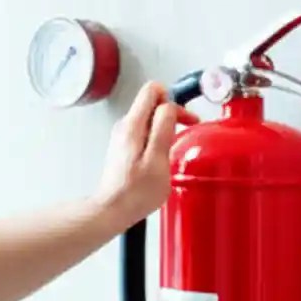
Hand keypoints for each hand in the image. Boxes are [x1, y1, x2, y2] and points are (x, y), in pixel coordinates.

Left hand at [93, 81, 198, 230]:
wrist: (112, 210)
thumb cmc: (135, 192)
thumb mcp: (157, 159)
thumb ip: (163, 128)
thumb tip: (170, 106)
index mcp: (132, 125)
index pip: (153, 90)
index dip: (175, 101)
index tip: (187, 120)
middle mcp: (124, 126)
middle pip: (151, 102)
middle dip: (172, 113)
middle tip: (183, 131)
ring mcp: (123, 136)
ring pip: (148, 118)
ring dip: (165, 128)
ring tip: (171, 148)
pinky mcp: (124, 147)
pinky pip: (144, 132)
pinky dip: (157, 138)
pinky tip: (161, 157)